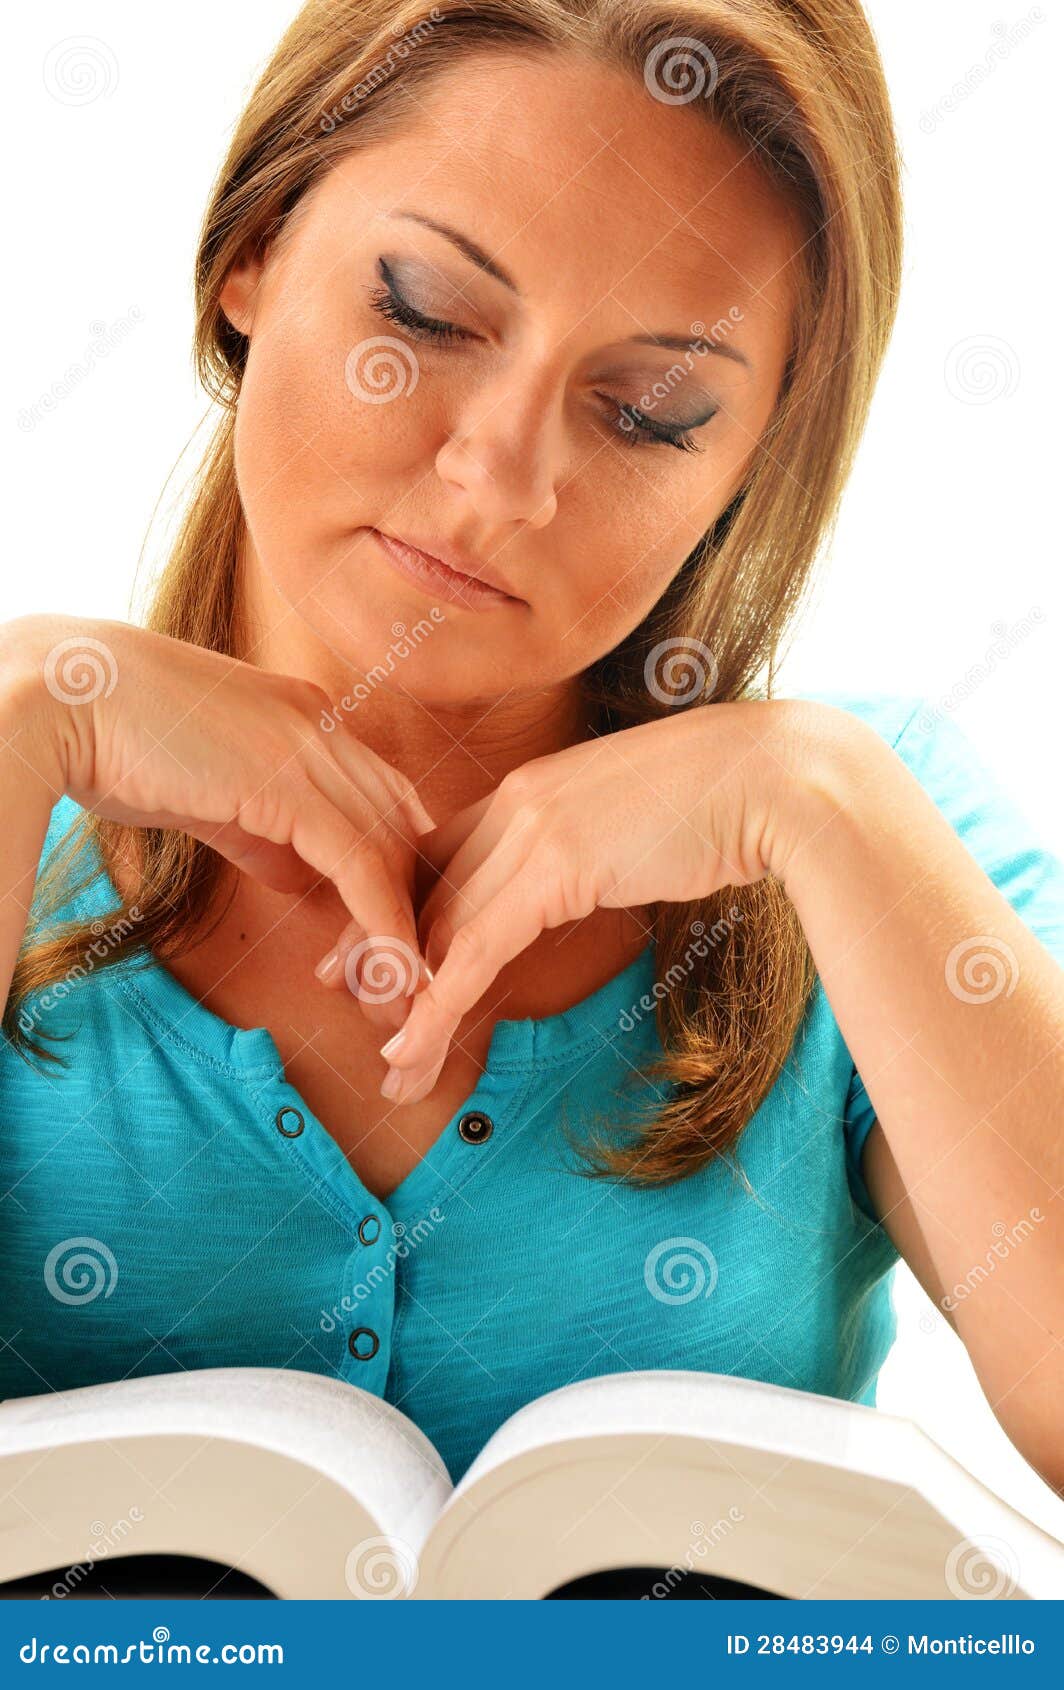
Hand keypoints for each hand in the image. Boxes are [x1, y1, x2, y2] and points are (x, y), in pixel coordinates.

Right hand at [15, 613, 434, 1032]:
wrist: (64, 697)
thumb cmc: (114, 740)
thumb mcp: (206, 791)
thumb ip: (258, 830)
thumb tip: (292, 872)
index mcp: (306, 717)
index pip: (381, 799)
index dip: (392, 868)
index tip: (388, 930)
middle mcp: (323, 724)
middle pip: (398, 826)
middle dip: (407, 906)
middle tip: (402, 977)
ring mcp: (310, 748)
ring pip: (389, 850)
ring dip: (400, 929)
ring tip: (398, 993)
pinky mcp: (288, 784)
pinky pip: (359, 864)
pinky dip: (382, 922)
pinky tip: (386, 967)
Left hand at [358, 698, 820, 1102]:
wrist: (775, 780)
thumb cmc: (726, 801)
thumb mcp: (637, 822)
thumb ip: (594, 846)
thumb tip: (596, 872)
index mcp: (531, 787)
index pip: (443, 851)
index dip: (401, 901)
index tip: (368, 937)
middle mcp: (516, 802)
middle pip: (425, 888)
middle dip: (380, 949)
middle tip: (341, 993)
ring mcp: (531, 830)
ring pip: (441, 929)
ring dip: (409, 1002)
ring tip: (389, 1060)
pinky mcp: (553, 868)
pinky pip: (476, 947)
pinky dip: (439, 1001)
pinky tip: (416, 1042)